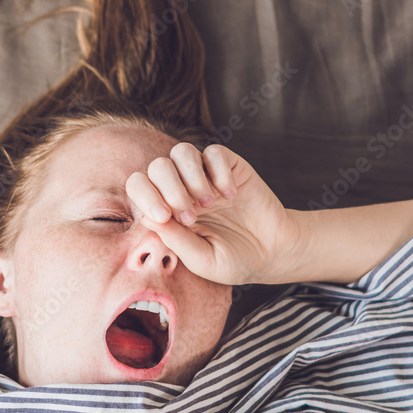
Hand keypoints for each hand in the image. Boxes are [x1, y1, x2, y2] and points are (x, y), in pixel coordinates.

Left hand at [125, 142, 299, 284]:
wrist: (273, 254)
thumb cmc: (233, 260)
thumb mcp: (202, 259)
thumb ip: (175, 239)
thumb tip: (147, 217)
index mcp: (167, 210)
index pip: (140, 187)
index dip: (144, 196)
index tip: (163, 217)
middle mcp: (182, 188)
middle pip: (158, 166)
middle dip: (169, 189)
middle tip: (190, 216)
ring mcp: (206, 175)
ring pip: (182, 152)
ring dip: (191, 177)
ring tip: (209, 202)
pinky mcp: (231, 166)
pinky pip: (215, 152)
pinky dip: (219, 171)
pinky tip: (230, 194)